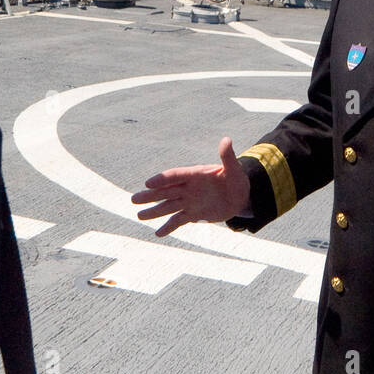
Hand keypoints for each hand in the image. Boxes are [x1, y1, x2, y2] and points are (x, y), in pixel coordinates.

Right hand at [132, 137, 251, 236]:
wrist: (240, 196)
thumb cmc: (236, 179)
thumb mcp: (234, 169)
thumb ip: (227, 157)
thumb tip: (226, 140)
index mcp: (194, 174)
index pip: (175, 176)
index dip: (162, 179)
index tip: (148, 183)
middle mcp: (188, 188)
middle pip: (165, 191)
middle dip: (150, 196)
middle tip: (134, 199)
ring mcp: (188, 201)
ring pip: (168, 206)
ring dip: (154, 211)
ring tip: (139, 216)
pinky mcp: (193, 214)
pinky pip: (178, 221)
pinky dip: (169, 227)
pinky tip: (158, 234)